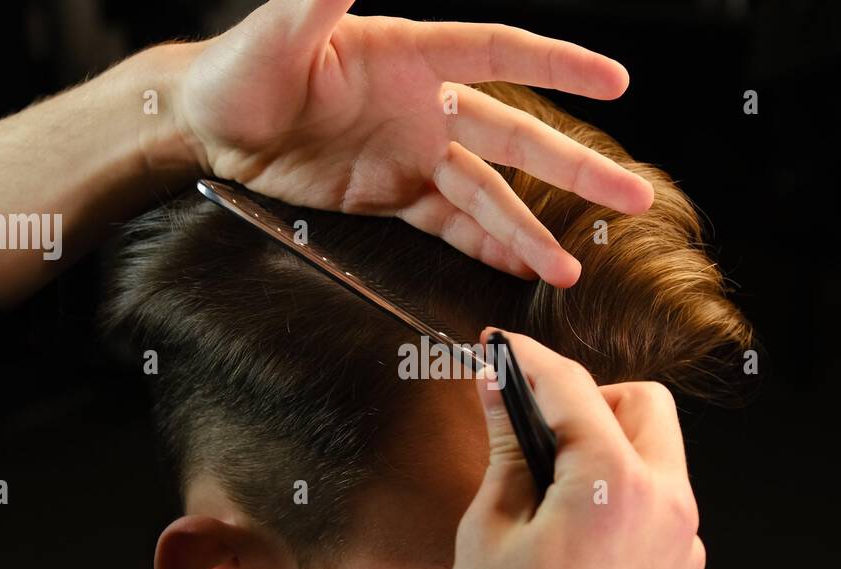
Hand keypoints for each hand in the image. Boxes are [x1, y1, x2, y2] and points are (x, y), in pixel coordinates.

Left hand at [174, 0, 654, 285]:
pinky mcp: (391, 195)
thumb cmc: (236, 70)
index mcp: (411, 56)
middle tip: (632, 195)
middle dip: (574, 168)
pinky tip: (517, 270)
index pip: (499, 53)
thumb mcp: (276, 35)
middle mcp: (425, 105)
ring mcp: (412, 154)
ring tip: (569, 270)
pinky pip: (448, 224)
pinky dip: (482, 246)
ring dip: (529, 230)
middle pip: (515, 139)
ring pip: (488, 195)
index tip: (615, 81)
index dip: (558, 64)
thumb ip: (317, 0)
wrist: (208, 128)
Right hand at [450, 329, 704, 568]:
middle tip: (539, 429)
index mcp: (614, 489)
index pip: (572, 388)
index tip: (501, 349)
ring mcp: (685, 546)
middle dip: (591, 400)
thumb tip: (500, 391)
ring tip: (553, 495)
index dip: (527, 359)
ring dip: (611, 451)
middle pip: (645, 405)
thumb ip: (503, 450)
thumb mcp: (488, 532)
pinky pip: (663, 508)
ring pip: (660, 457)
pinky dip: (626, 499)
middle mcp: (667, 509)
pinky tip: (579, 539)